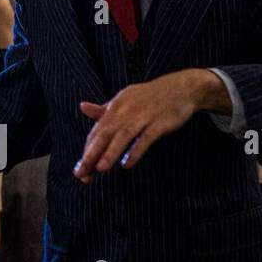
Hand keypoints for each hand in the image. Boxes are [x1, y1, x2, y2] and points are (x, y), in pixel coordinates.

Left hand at [73, 71, 209, 181]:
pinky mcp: (160, 123)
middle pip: (105, 134)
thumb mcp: (125, 98)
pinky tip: (127, 164)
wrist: (182, 88)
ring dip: (111, 152)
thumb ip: (104, 109)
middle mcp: (126, 110)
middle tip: (81, 174)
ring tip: (100, 168)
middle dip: (92, 154)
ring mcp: (143, 116)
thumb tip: (82, 107)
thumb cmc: (150, 96)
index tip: (79, 170)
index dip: (87, 150)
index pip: (97, 131)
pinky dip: (136, 150)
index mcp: (116, 106)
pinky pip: (146, 138)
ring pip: (123, 136)